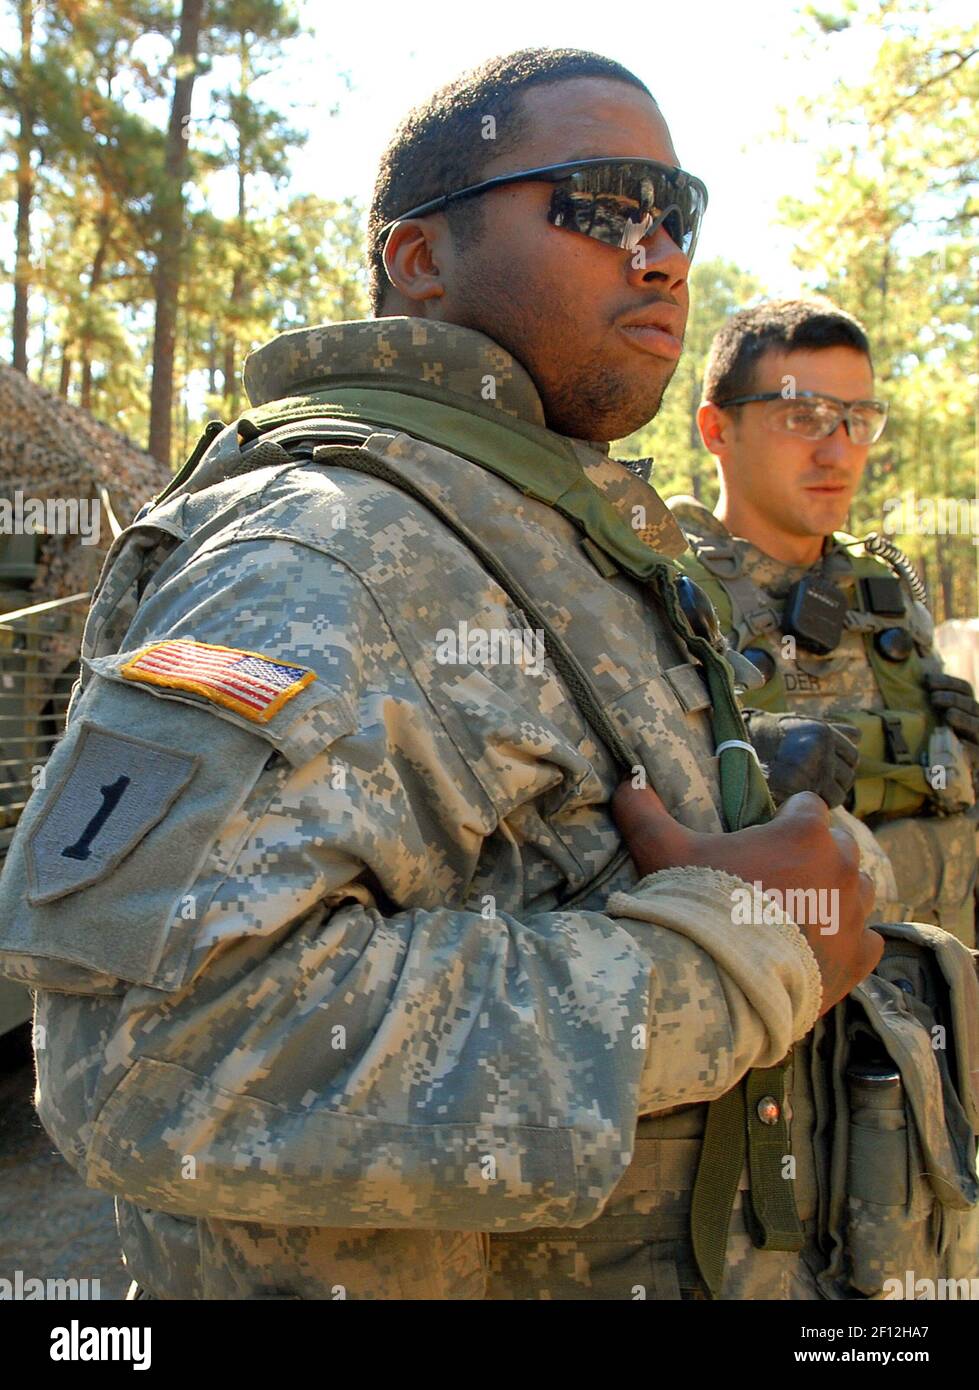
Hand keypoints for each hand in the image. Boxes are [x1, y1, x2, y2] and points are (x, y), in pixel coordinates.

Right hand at [610, 783, 882, 1014]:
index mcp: (803, 832)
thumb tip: (627, 780)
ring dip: (837, 892)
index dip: (786, 817)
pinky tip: (823, 947)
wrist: (720, 982)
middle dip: (816, 853)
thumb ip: (646, 814)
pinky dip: (851, 939)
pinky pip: (870, 938)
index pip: (808, 806)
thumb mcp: (664, 853)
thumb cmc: (697, 906)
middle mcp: (841, 865)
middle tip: (778, 876)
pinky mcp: (859, 958)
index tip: (766, 835)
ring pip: (860, 888)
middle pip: (839, 844)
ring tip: (801, 910)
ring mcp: (854, 913)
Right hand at [743, 709, 858, 808]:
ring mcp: (811, 769)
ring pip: (836, 796)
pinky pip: (816, 805)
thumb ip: (834, 730)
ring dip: (826, 797)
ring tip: (808, 793)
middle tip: (816, 784)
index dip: (842, 766)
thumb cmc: (776, 737)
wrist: (741, 746)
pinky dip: (810, 805)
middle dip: (835, 783)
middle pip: (847, 778)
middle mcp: (821, 749)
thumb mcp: (805, 725)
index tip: (828, 770)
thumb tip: (859, 735)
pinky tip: (798, 799)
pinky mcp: (798, 787)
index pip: (853, 757)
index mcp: (824, 733)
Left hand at [924, 671, 978, 746]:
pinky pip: (978, 751)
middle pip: (970, 705)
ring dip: (963, 719)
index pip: (964, 689)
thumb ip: (932, 703)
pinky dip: (971, 747)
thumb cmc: (941, 739)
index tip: (928, 680)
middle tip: (933, 698)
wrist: (956, 769)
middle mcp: (977, 719)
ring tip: (948, 715)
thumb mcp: (937, 718)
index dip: (948, 682)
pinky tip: (961, 742)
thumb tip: (919, 682)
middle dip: (952, 699)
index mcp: (967, 707)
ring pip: (976, 725)